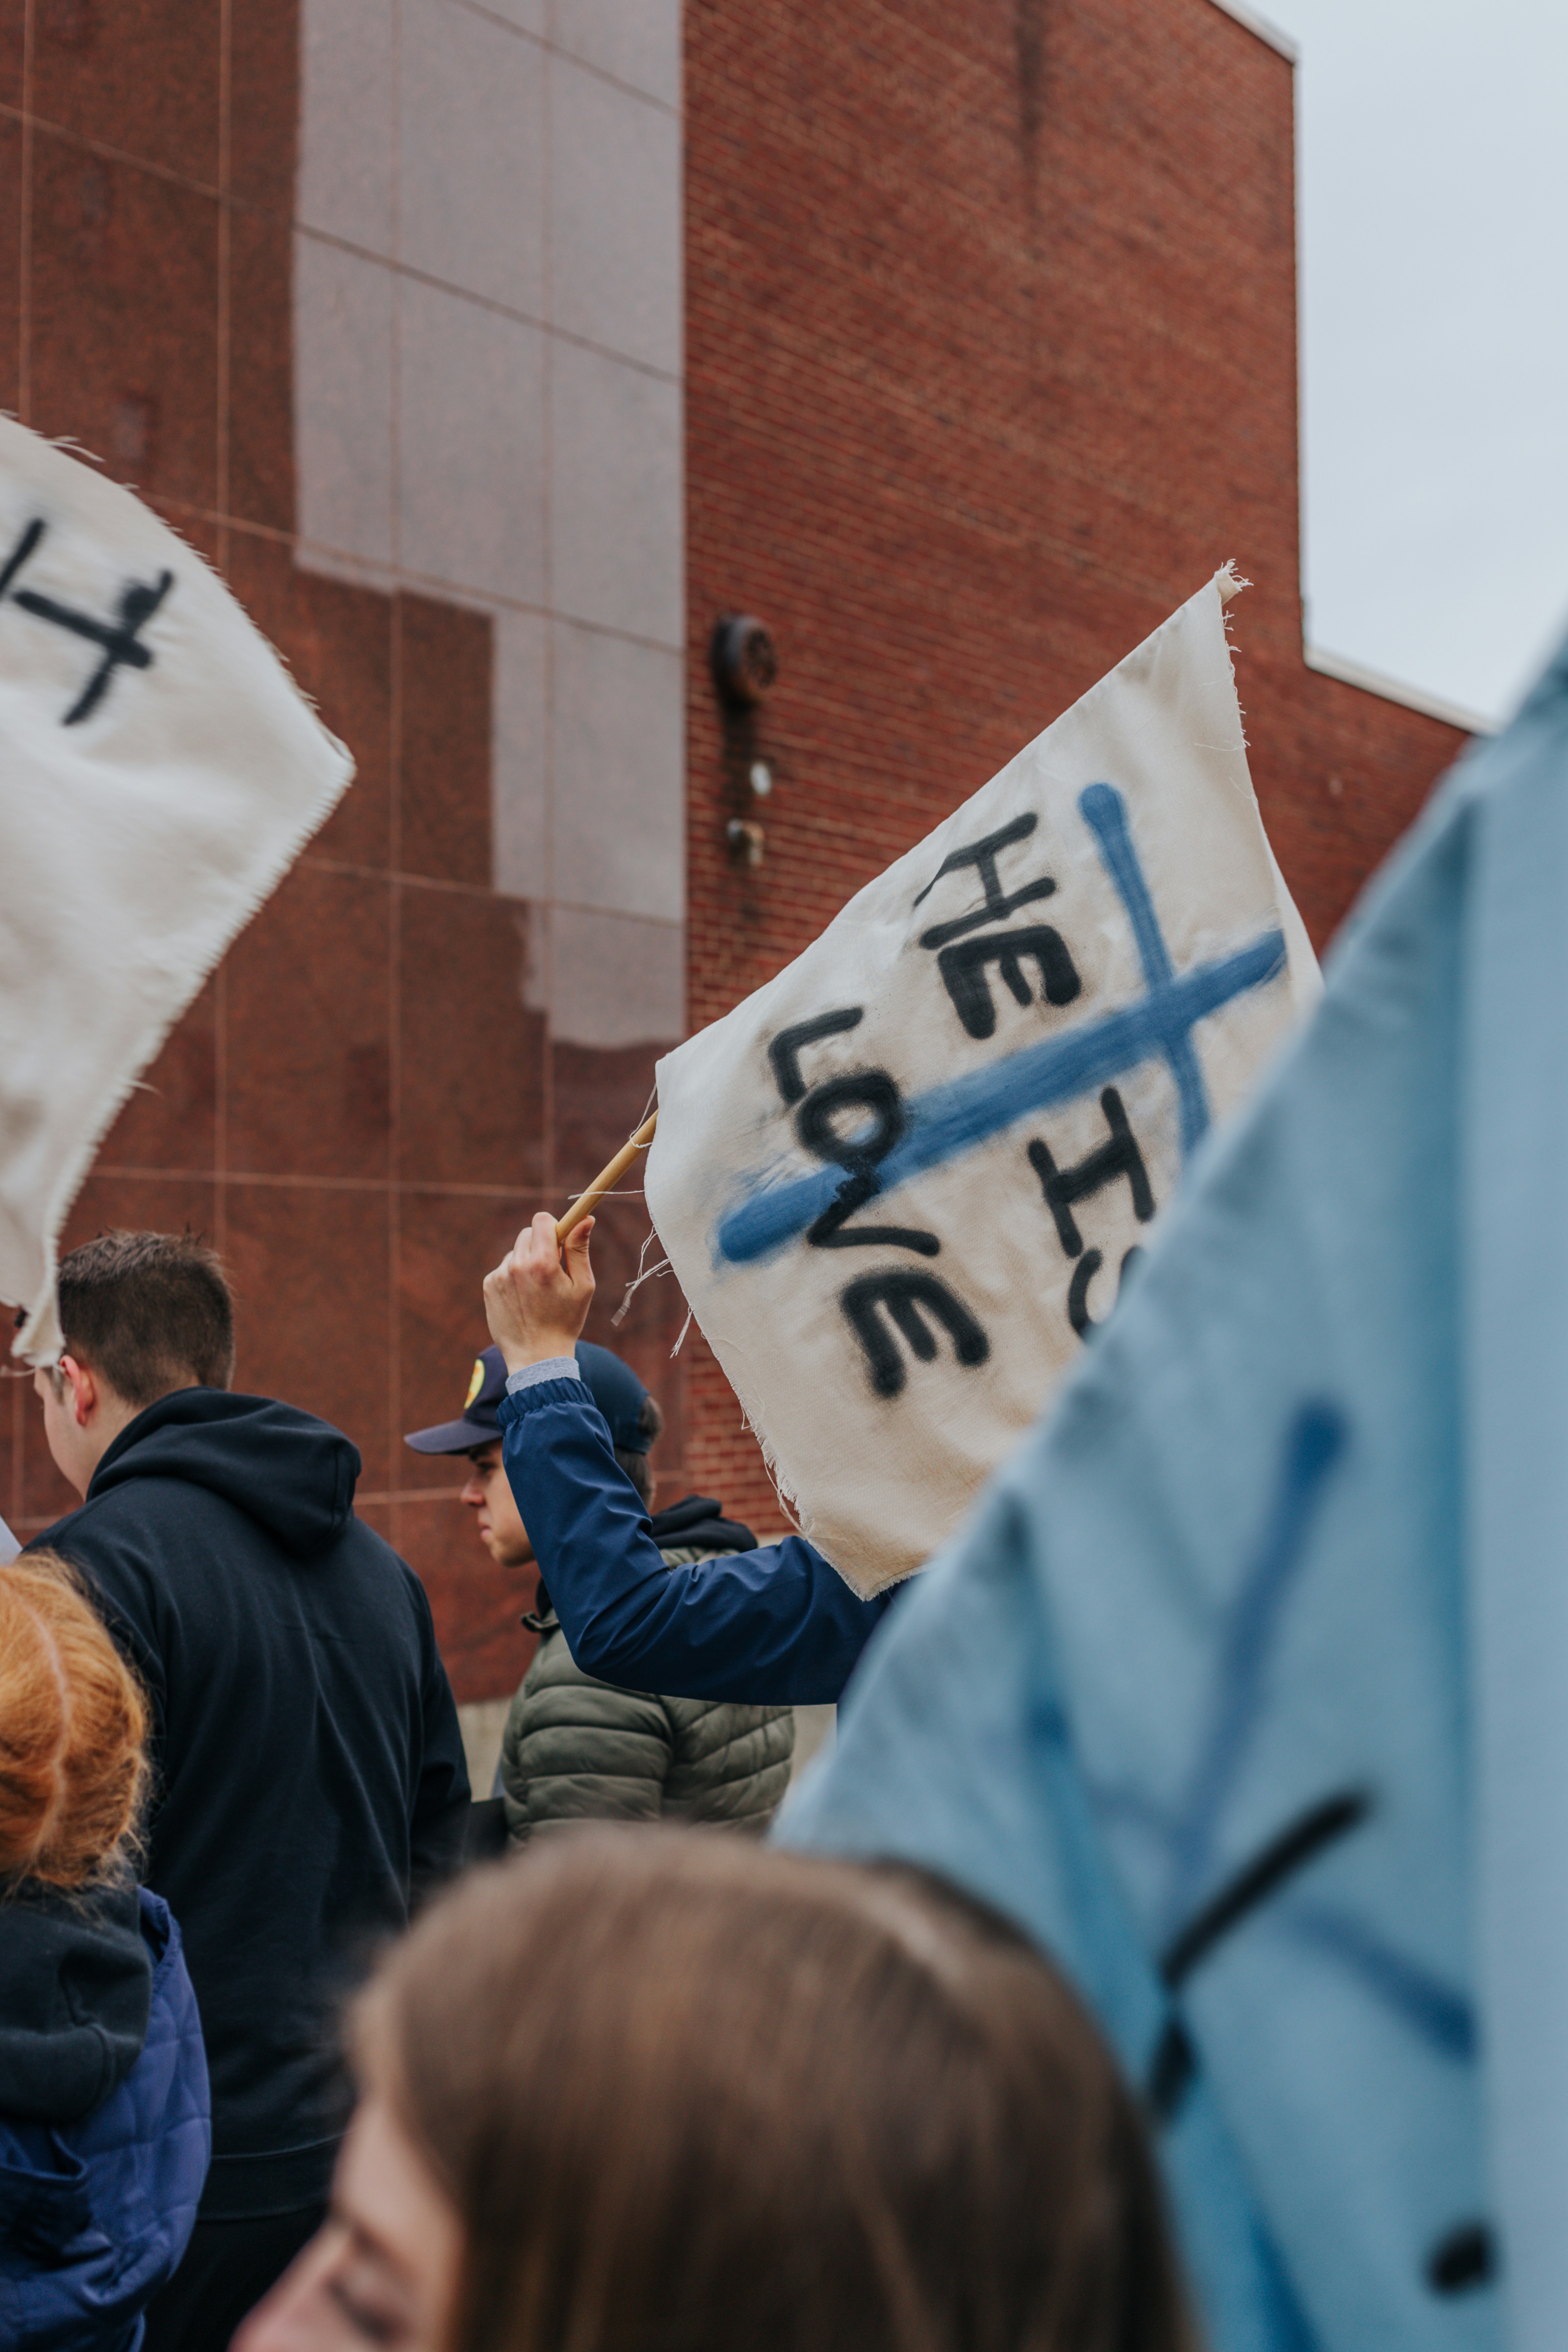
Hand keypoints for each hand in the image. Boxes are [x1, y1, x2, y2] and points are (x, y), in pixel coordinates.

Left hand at [483, 1212, 594, 1372]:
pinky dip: (513, 1277)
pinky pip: (503, 1269)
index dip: (554, 1226)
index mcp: (543, 1263)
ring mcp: (499, 1276)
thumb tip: (585, 1218)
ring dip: (526, 1262)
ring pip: (515, 1252)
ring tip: (536, 1291)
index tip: (560, 1241)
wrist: (536, 1357)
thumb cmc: (566, 1321)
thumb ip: (580, 1249)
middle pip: (528, 1233)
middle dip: (541, 1244)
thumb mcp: (582, 1286)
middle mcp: (517, 1265)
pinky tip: (523, 1299)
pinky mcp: (488, 1286)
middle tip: (551, 1270)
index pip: (542, 1220)